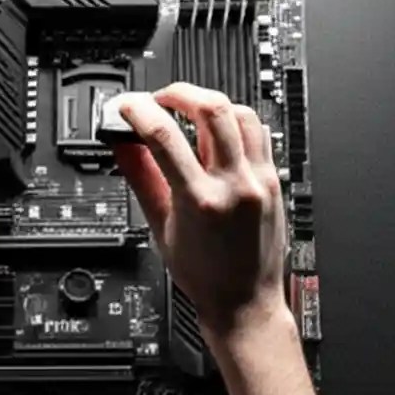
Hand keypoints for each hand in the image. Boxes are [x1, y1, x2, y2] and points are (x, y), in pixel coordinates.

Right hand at [113, 83, 290, 337]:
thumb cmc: (204, 275)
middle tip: (159, 99)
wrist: (245, 302)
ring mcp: (258, 180)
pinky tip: (219, 130)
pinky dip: (236, 121)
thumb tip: (122, 145)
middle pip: (212, 109)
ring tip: (189, 110)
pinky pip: (259, 133)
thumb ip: (141, 178)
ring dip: (211, 102)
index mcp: (200, 200)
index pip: (165, 135)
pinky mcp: (273, 181)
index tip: (127, 107)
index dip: (139, 111)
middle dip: (179, 93)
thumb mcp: (160, 226)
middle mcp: (234, 185)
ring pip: (241, 113)